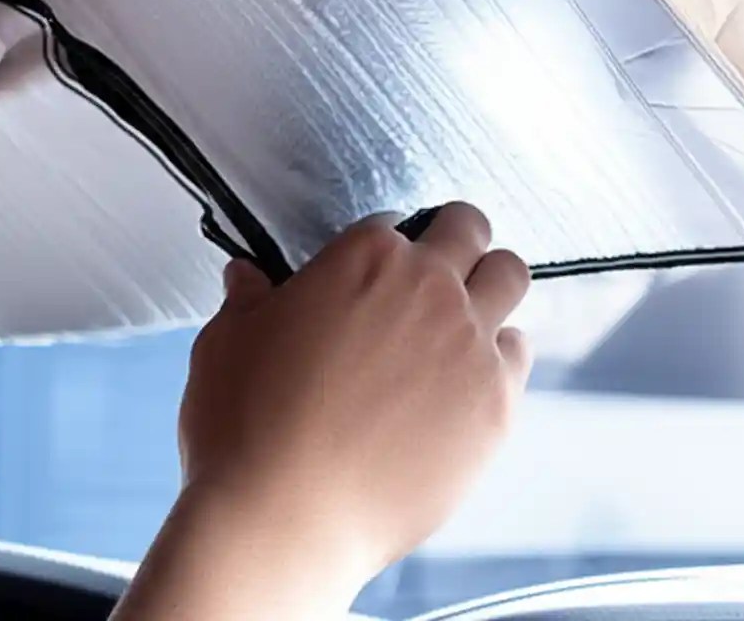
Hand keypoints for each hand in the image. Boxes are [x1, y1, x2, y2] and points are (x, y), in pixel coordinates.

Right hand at [180, 202, 531, 581]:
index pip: (390, 223)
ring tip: (458, 319)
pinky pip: (518, 355)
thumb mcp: (225, 345)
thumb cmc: (245, 429)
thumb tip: (248, 279)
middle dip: (453, 238)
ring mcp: (470, 347)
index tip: (365, 273)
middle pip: (469, 229)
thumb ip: (248, 300)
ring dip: (487, 286)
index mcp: (363, 260)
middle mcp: (429, 289)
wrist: (284, 521)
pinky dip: (497, 357)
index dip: (377, 246)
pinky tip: (462, 382)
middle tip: (430, 271)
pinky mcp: (495, 406)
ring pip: (510, 279)